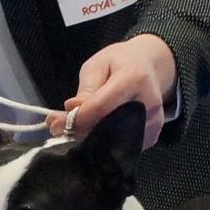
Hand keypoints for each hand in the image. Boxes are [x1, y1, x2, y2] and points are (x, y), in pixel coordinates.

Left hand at [46, 34, 177, 149]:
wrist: (150, 67)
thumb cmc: (120, 63)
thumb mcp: (98, 65)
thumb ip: (86, 89)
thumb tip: (72, 109)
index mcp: (134, 79)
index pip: (101, 107)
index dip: (78, 119)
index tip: (57, 124)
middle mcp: (148, 104)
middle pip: (108, 129)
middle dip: (80, 132)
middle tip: (59, 130)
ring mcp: (153, 123)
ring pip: (114, 142)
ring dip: (90, 141)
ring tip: (72, 131)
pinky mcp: (152, 136)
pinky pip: (122, 146)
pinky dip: (104, 144)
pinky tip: (91, 135)